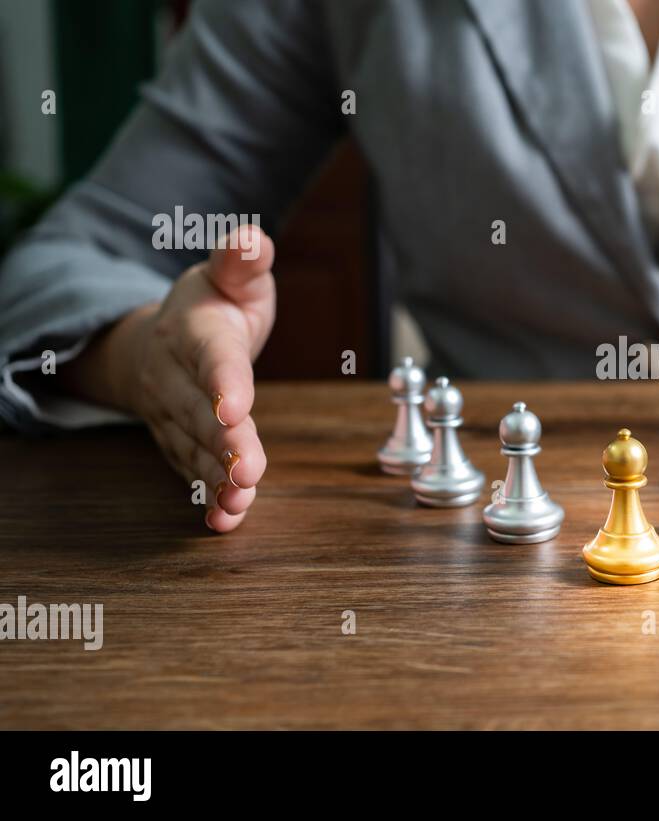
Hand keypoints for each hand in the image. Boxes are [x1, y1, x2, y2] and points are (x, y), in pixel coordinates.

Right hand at [60, 225, 275, 531]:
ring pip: (193, 447)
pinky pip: (190, 469)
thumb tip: (254, 239)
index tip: (236, 408)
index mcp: (194, 329)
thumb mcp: (232, 275)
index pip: (210, 355)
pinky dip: (208, 495)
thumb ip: (244, 260)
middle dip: (223, 443)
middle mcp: (174, 374)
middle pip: (199, 412)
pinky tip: (228, 518)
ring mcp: (172, 412)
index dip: (223, 381)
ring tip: (240, 500)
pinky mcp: (178, 440)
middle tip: (247, 470)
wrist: (162, 338)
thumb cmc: (214, 304)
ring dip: (216, 478)